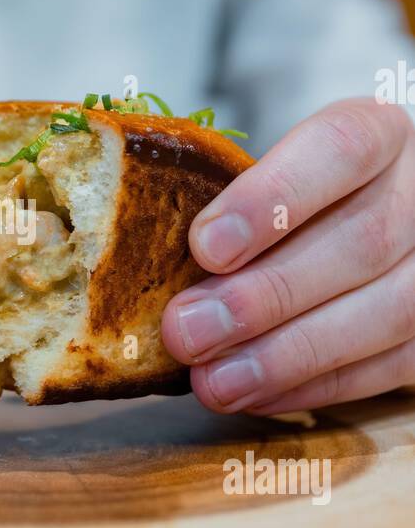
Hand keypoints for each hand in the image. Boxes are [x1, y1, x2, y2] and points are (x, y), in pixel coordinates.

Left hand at [161, 98, 414, 413]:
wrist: (375, 217)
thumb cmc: (300, 198)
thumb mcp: (272, 172)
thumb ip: (225, 198)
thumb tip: (137, 256)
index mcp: (379, 132)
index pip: (339, 148)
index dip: (273, 200)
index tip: (205, 245)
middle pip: (362, 240)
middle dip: (264, 296)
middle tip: (186, 331)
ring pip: (386, 311)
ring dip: (288, 354)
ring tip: (213, 380)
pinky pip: (390, 364)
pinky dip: (316, 384)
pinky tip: (255, 395)